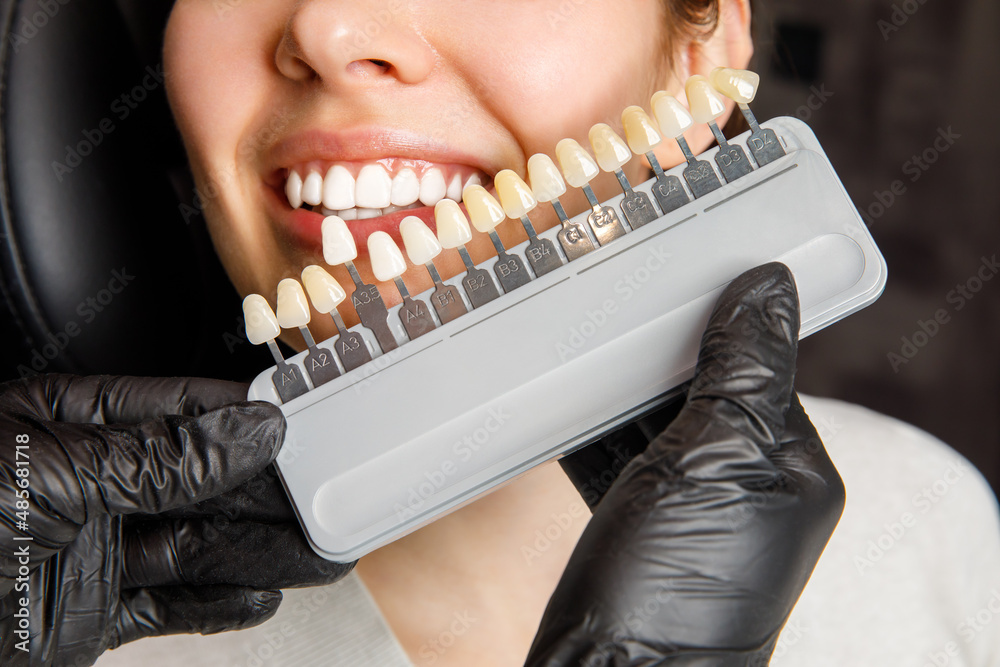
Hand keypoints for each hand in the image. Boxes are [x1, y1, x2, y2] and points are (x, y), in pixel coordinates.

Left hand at [0, 375, 350, 665]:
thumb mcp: (49, 478)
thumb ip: (157, 459)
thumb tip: (246, 434)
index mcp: (69, 425)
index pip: (182, 409)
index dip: (249, 418)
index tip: (307, 424)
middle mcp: (86, 483)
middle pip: (201, 480)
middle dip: (269, 493)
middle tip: (329, 498)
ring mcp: (90, 549)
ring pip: (197, 543)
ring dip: (261, 551)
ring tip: (317, 550)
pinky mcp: (87, 614)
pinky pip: (171, 604)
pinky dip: (220, 604)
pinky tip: (259, 593)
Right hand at [526, 263, 845, 665]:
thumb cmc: (676, 583)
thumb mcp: (718, 456)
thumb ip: (742, 369)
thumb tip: (768, 285)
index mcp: (789, 466)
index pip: (760, 365)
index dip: (721, 321)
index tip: (682, 275)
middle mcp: (745, 485)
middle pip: (703, 388)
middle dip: (662, 354)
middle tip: (618, 306)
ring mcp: (688, 506)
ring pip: (655, 420)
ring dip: (621, 388)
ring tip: (585, 347)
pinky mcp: (637, 523)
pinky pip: (619, 454)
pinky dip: (594, 428)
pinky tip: (569, 401)